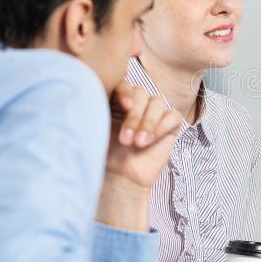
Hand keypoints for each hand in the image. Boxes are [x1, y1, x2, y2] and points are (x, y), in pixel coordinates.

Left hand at [96, 81, 181, 231]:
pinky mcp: (171, 123)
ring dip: (148, 123)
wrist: (122, 177)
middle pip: (141, 94)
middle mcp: (138, 101)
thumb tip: (88, 98)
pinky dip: (162, 127)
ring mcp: (155, 111)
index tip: (123, 108)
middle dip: (134, 117)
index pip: (124, 84)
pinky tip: (151, 141)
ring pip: (157, 102)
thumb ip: (95, 111)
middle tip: (126, 140)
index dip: (125, 93)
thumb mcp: (96, 130)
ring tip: (138, 143)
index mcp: (118, 98)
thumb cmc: (107, 153)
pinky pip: (172, 115)